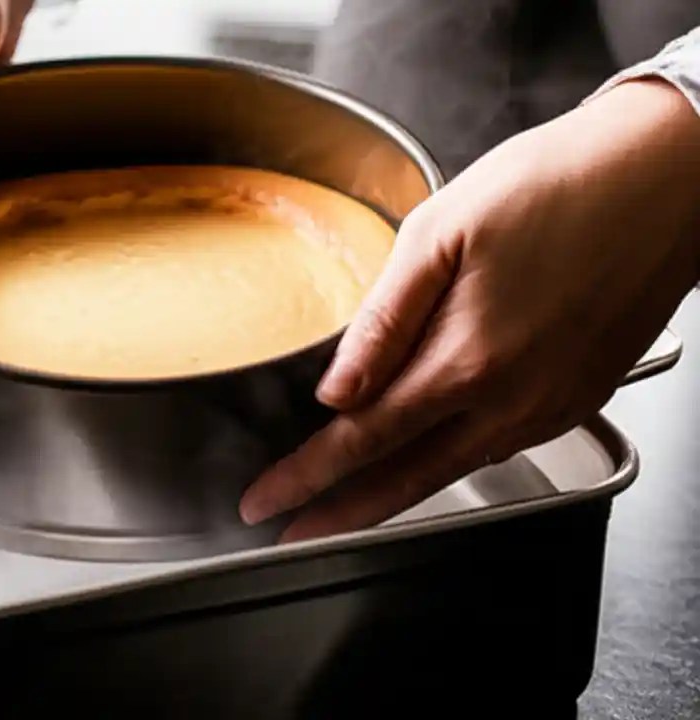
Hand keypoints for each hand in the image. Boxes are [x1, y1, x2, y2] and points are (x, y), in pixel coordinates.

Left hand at [239, 78, 699, 540]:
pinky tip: (424, 457)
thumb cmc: (558, 185)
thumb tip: (337, 389)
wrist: (668, 174)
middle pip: (405, 479)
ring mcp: (550, 405)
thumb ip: (384, 320)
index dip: (305, 477)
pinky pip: (496, 447)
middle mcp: (513, 400)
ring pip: (452, 469)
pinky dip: (447, 465)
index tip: (263, 503)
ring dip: (390, 495)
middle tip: (289, 533)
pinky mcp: (577, 397)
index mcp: (468, 359)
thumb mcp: (442, 233)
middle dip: (339, 514)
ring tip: (342, 507)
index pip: (362, 439)